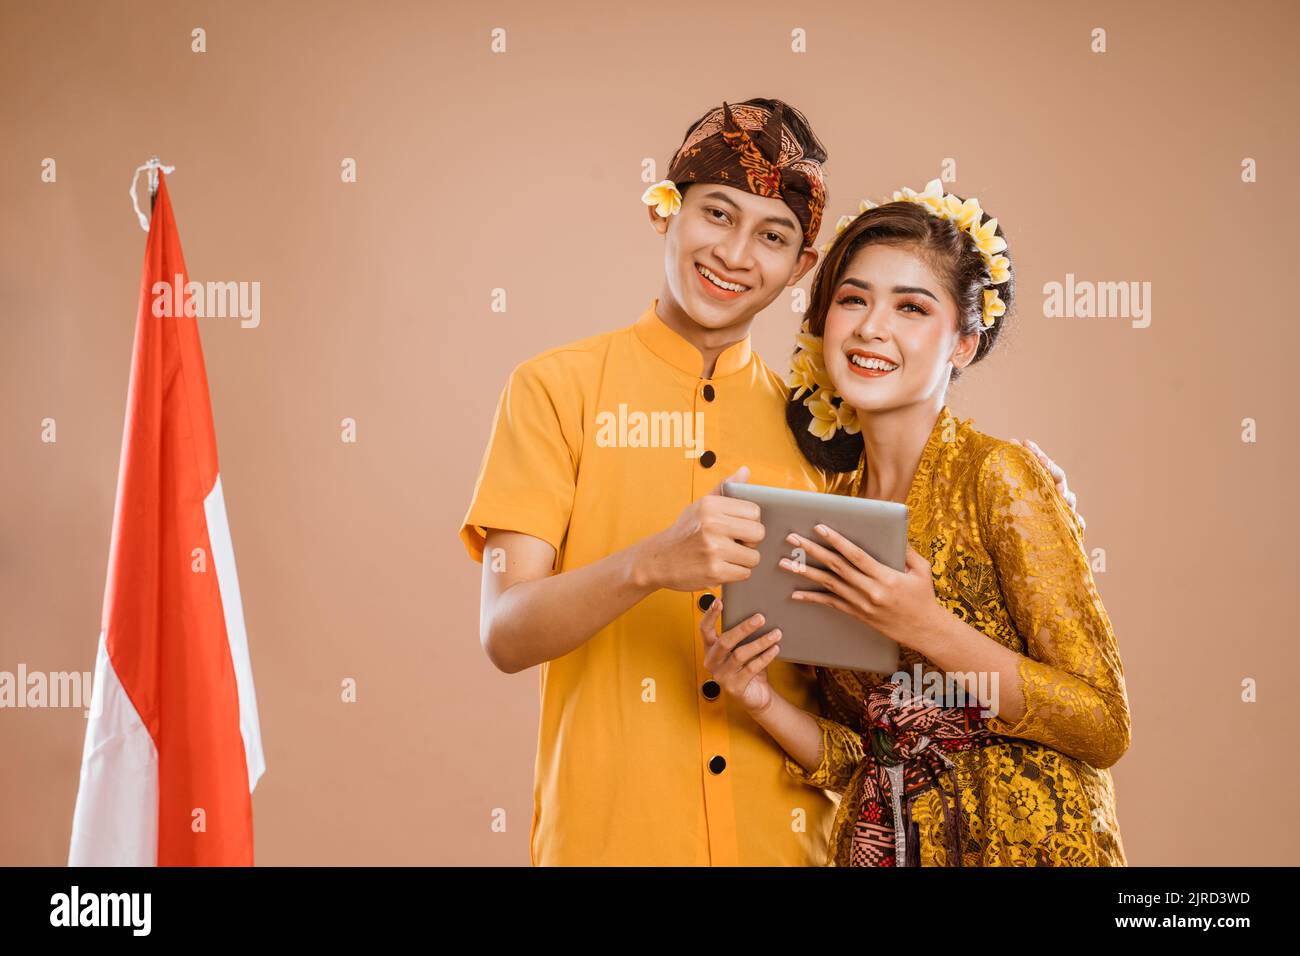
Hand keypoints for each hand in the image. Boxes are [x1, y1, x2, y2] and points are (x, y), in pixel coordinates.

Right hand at [636, 467, 764, 590]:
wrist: (658, 559)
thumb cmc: (683, 533)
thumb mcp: (700, 506)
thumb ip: (724, 488)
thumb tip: (745, 470)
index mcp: (710, 505)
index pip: (754, 511)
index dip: (750, 522)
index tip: (739, 528)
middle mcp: (712, 524)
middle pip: (758, 533)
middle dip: (751, 542)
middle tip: (736, 544)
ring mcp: (713, 548)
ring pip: (754, 556)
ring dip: (744, 560)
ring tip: (726, 557)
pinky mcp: (714, 571)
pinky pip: (745, 573)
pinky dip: (736, 573)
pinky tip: (721, 567)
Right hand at [698, 597, 782, 715]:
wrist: (756, 695)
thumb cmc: (748, 667)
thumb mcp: (742, 649)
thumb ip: (743, 636)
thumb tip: (758, 612)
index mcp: (710, 649)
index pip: (705, 630)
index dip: (710, 615)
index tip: (719, 600)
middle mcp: (712, 662)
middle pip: (724, 641)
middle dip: (743, 628)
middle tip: (760, 617)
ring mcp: (721, 676)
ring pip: (740, 654)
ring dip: (760, 642)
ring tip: (776, 633)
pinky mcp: (734, 687)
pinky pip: (751, 669)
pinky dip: (765, 657)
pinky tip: (775, 648)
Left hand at [778, 525, 942, 651]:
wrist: (924, 630)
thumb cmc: (924, 596)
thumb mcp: (921, 569)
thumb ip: (906, 549)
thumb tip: (894, 529)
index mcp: (886, 577)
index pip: (855, 555)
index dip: (836, 540)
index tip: (819, 528)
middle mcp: (870, 591)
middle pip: (835, 567)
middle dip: (811, 551)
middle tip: (792, 539)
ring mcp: (861, 604)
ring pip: (828, 584)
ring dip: (805, 572)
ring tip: (785, 562)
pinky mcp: (857, 614)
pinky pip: (831, 604)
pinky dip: (812, 598)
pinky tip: (795, 593)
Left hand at [1011, 438, 1084, 533]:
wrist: (1030, 541)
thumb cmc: (1017, 514)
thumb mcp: (1013, 494)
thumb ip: (1012, 476)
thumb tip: (1005, 446)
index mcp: (1043, 482)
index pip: (1041, 464)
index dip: (1035, 453)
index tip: (1025, 442)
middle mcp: (1057, 493)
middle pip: (1058, 476)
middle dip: (1050, 468)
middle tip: (1041, 461)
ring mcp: (1065, 508)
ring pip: (1069, 498)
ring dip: (1064, 493)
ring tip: (1059, 491)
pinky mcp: (1070, 526)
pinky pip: (1078, 523)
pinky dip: (1078, 521)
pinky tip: (1077, 521)